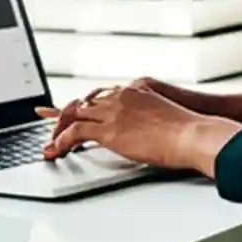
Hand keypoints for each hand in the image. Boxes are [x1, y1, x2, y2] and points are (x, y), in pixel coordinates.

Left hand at [35, 85, 241, 175]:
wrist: (194, 133)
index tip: (76, 104)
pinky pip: (76, 133)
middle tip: (47, 117)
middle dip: (65, 112)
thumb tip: (152, 133)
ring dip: (59, 129)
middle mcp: (121, 96)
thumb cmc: (190, 131)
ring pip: (75, 115)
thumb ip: (153, 119)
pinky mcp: (108, 130)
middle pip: (84, 101)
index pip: (103, 93)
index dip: (86, 101)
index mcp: (135, 90)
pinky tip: (56, 150)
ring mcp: (113, 111)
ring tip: (50, 144)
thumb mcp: (169, 117)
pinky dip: (62, 141)